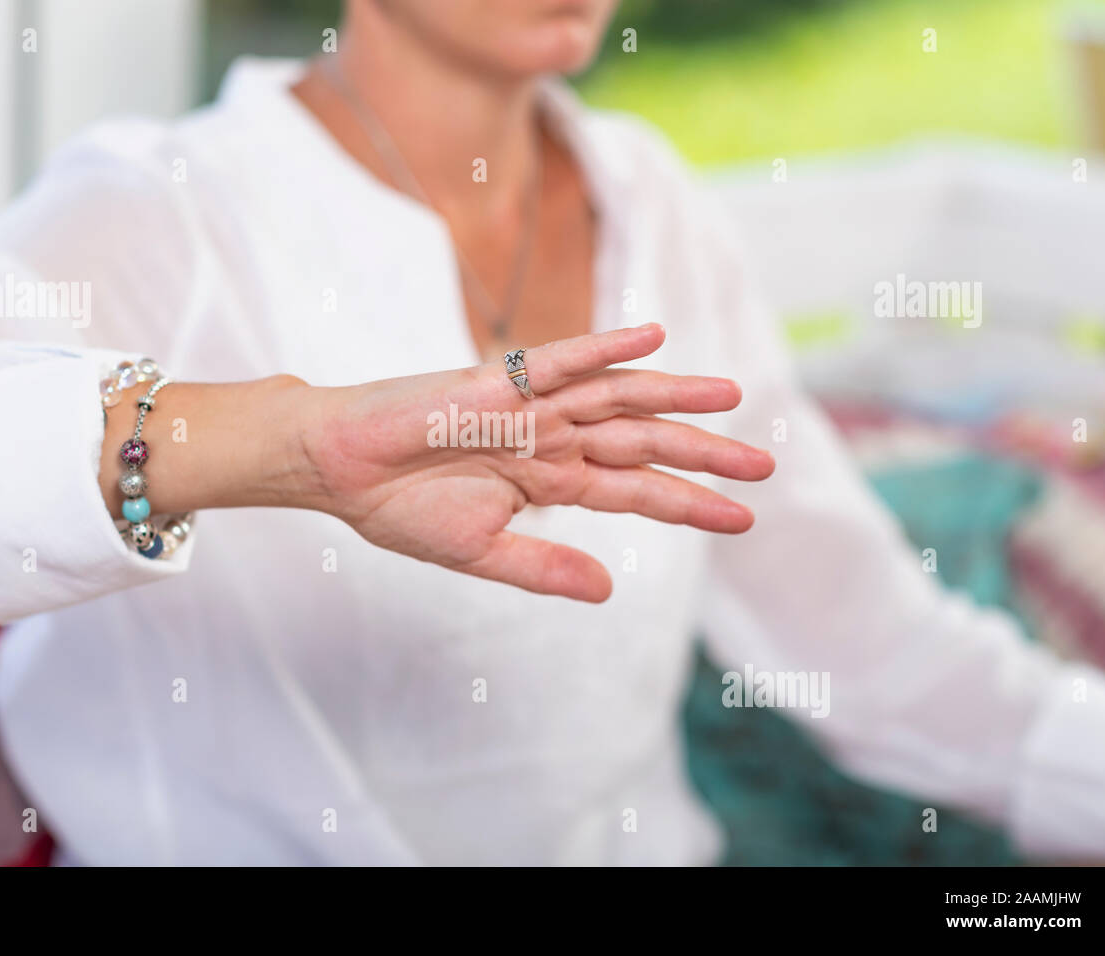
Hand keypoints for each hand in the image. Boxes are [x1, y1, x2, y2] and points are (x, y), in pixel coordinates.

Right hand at [296, 324, 773, 601]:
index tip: (743, 518)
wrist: (341, 471)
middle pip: (642, 440)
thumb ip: (547, 567)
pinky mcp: (499, 382)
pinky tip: (652, 338)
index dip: (690, 503)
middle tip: (764, 465)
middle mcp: (552, 438)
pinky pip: (561, 360)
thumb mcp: (483, 553)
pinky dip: (606, 347)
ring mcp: (530, 407)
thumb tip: (611, 589)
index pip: (636, 490)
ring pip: (616, 396)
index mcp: (550, 479)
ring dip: (673, 396)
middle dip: (703, 452)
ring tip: (730, 400)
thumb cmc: (402, 509)